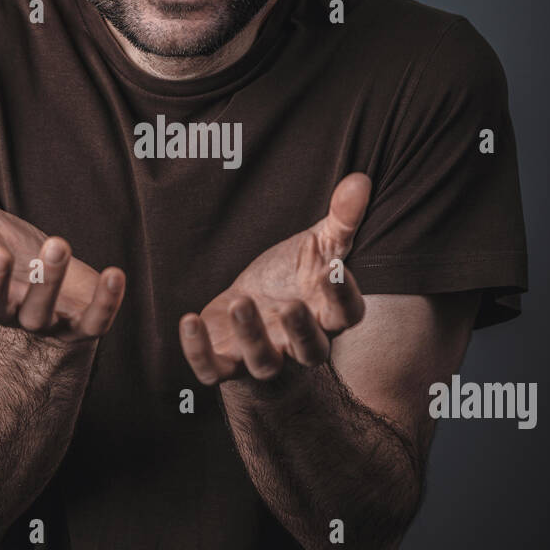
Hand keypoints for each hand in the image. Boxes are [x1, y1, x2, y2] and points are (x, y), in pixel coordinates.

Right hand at [0, 148, 125, 340]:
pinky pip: (93, 322)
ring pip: (39, 312)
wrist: (60, 285)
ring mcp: (41, 323)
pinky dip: (106, 302)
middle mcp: (3, 312)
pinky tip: (115, 274)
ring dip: (49, 279)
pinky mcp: (80, 328)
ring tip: (57, 242)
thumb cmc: (11, 251)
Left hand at [178, 172, 370, 383]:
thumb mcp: (317, 247)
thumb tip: (360, 180)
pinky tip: (189, 320)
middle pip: (311, 350)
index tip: (335, 269)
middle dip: (300, 330)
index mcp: (327, 315)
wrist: (254, 313)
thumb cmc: (292, 279)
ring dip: (252, 337)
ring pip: (263, 362)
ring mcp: (263, 358)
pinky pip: (213, 370)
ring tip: (239, 302)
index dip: (343, 296)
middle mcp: (300, 344)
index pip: (347, 314)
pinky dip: (198, 352)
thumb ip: (340, 220)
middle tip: (288, 305)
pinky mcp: (226, 363)